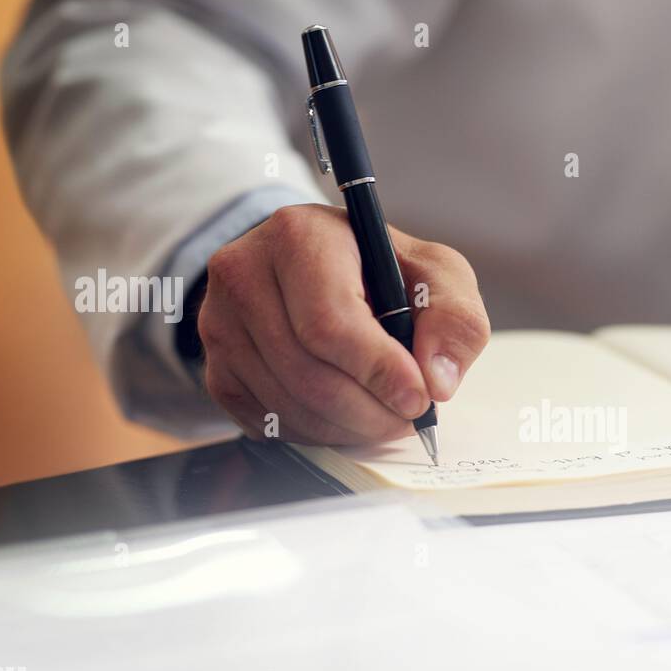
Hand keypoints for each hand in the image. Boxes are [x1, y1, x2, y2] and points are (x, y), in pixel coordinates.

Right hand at [198, 204, 488, 442]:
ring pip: (288, 405)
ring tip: (383, 415)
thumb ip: (454, 319)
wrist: (320, 272)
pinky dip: (317, 434)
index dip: (378, 371)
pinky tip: (345, 415)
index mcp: (298, 236)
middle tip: (408, 417)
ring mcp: (219, 323)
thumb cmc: (382, 272)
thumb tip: (437, 379)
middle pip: (307, 373)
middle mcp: (243, 273)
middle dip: (369, 410)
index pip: (330, 323)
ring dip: (348, 428)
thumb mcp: (435, 275)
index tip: (418, 398)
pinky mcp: (216, 368)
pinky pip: (268, 424)